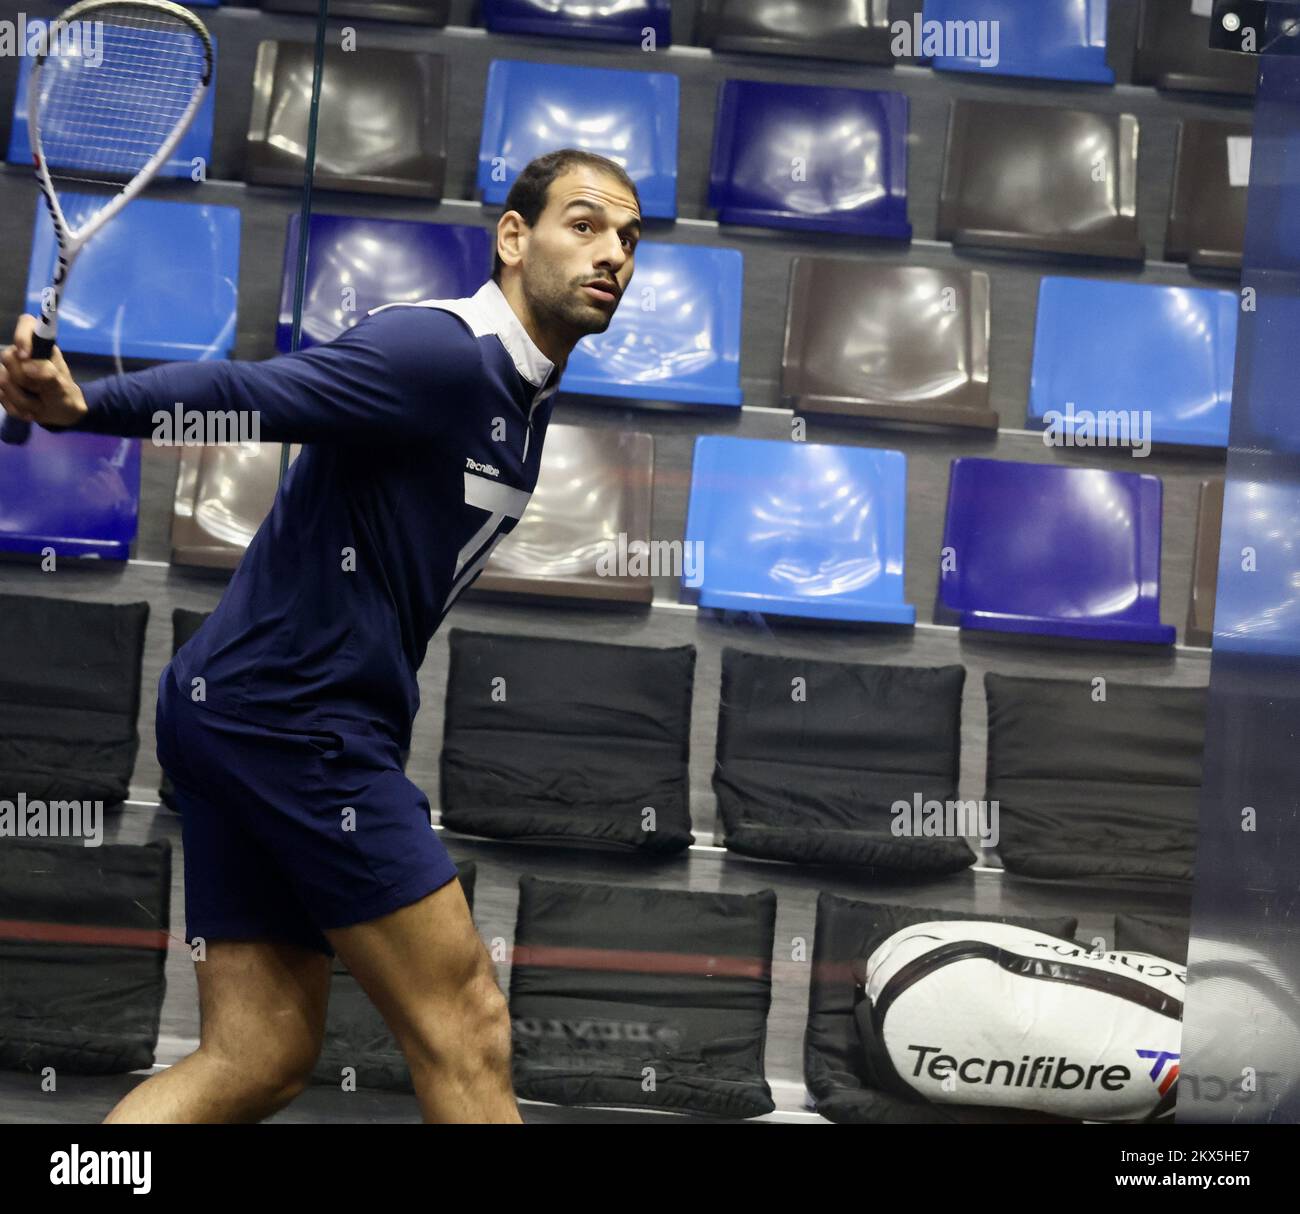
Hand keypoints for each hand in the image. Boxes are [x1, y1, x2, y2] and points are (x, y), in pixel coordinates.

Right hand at [0, 315, 88, 429]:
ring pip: (2, 379)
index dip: (21, 336)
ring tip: (39, 405)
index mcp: (41, 348)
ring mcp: (10, 370)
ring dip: (22, 399)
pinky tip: (29, 412)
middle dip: (25, 380)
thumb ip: (49, 376)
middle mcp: (23, 355)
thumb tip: (28, 364)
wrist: (61, 415)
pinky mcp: (2, 385)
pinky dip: (15, 408)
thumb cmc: (65, 396)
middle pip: (8, 357)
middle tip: (42, 392)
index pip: (27, 324)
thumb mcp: (64, 389)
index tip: (25, 355)